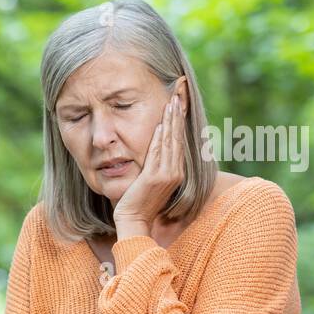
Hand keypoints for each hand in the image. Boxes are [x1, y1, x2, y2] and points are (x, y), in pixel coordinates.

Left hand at [111, 79, 185, 234]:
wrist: (133, 221)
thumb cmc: (138, 202)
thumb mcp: (149, 180)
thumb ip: (154, 165)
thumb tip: (154, 148)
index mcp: (176, 171)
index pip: (179, 139)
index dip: (180, 120)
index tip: (179, 101)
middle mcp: (176, 171)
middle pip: (179, 136)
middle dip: (179, 113)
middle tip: (179, 92)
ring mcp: (167, 174)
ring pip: (171, 141)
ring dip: (172, 120)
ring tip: (173, 100)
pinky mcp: (155, 178)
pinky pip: (158, 152)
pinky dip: (161, 136)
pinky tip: (162, 122)